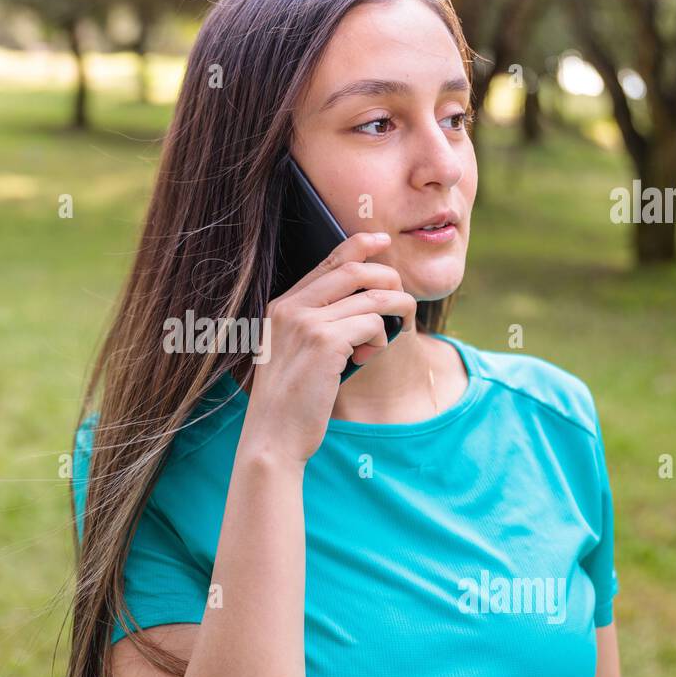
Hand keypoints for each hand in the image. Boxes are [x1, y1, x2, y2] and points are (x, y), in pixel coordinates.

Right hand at [241, 231, 415, 464]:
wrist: (273, 435)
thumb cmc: (291, 399)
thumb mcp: (297, 352)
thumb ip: (319, 323)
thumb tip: (367, 301)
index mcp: (281, 306)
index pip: (328, 263)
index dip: (359, 246)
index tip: (382, 241)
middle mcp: (291, 308)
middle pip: (353, 271)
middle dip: (387, 278)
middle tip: (402, 300)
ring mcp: (306, 323)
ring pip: (370, 298)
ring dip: (392, 311)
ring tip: (393, 331)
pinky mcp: (325, 342)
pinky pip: (371, 324)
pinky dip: (381, 338)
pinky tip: (369, 355)